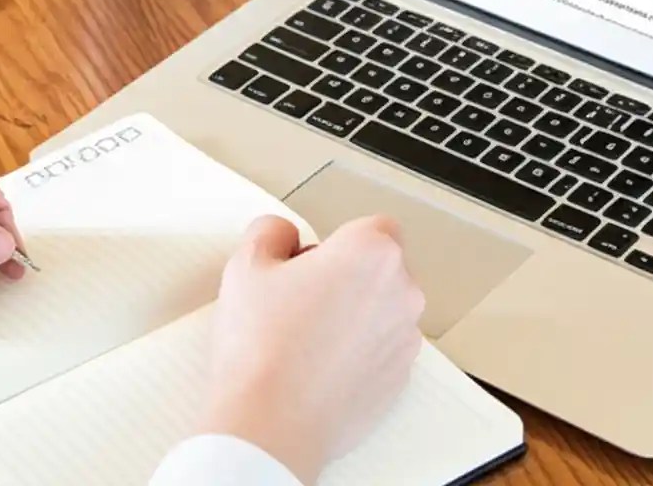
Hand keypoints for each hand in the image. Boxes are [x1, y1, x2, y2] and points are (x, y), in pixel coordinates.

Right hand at [200, 215, 424, 483]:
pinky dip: (358, 355)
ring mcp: (405, 339)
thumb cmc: (262, 347)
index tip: (310, 264)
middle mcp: (402, 292)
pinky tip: (317, 369)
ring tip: (304, 341)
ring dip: (354, 317)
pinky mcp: (400, 380)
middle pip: (380, 270)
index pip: (372, 228)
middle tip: (299, 302)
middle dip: (347, 279)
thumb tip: (284, 235)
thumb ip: (271, 232)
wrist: (270, 425)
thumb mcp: (247, 265)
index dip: (338, 243)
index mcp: (372, 252)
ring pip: (382, 312)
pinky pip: (381, 353)